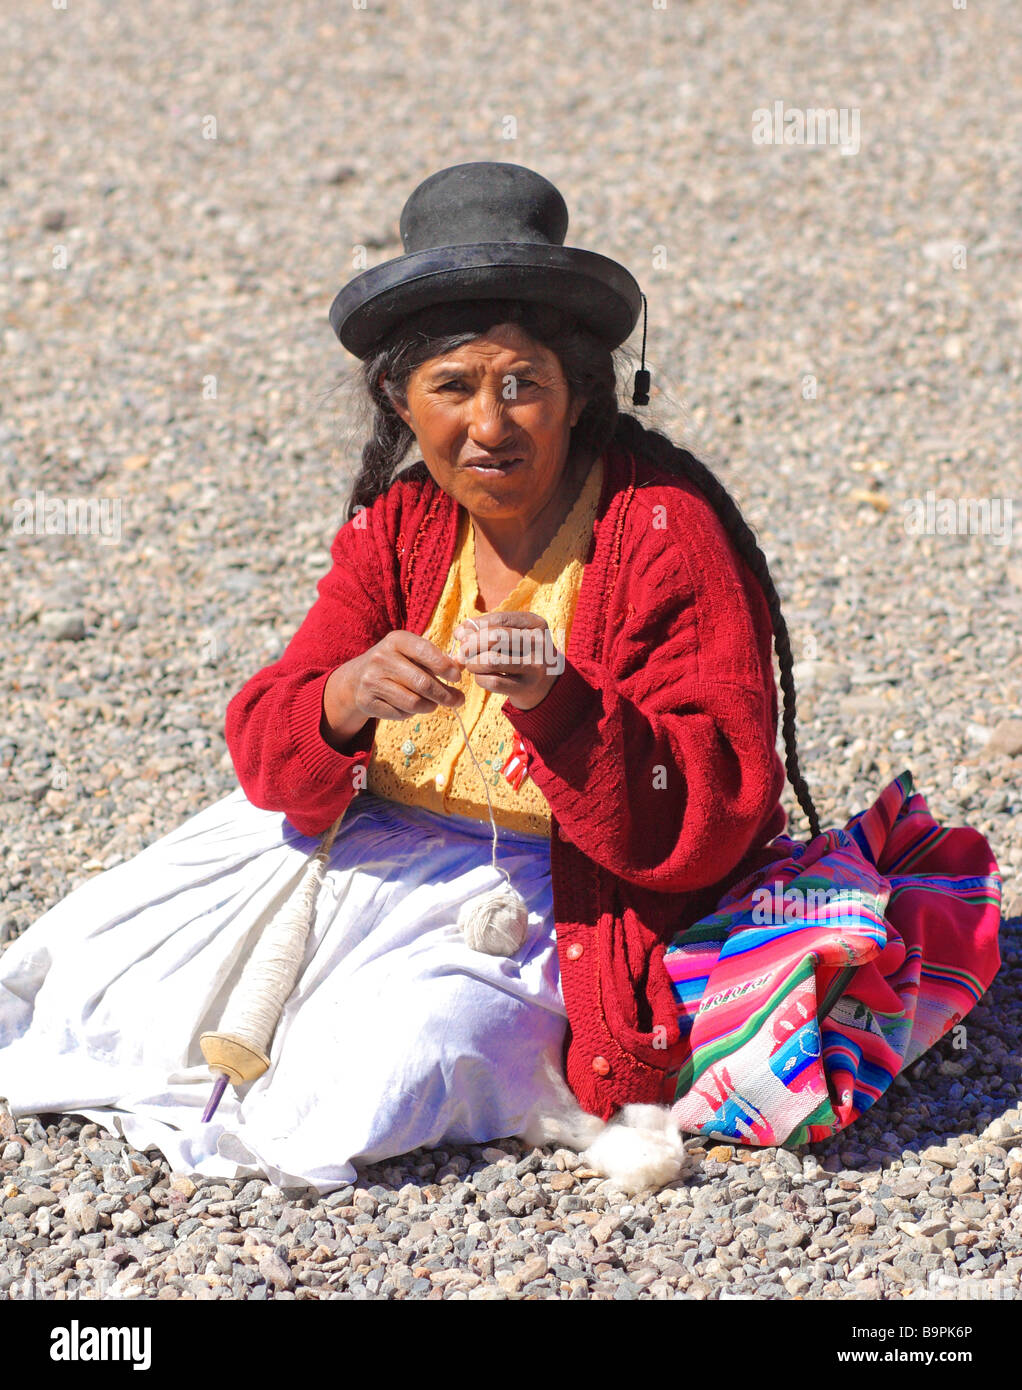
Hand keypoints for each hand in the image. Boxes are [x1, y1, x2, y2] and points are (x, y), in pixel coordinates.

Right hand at [323, 632, 464, 744]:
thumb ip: (436, 658)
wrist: (357, 679)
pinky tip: (411, 707)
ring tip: (435, 703)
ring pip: (413, 702)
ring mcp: (371, 680)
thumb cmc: (396, 664)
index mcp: (396, 640)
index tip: (457, 677)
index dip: (445, 666)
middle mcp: (381, 658)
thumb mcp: (411, 653)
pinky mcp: (367, 701)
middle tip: (458, 700)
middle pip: (422, 683)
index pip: (425, 651)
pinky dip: (411, 713)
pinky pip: (400, 713)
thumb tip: (460, 667)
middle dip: (445, 694)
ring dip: (430, 706)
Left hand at [452, 612, 562, 710]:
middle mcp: (539, 644)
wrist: (543, 684)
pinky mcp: (526, 687)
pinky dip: (480, 679)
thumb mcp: (511, 635)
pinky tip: (480, 677)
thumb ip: (485, 629)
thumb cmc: (519, 653)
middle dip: (471, 644)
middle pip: (495, 638)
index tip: (460, 634)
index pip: (499, 619)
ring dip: (473, 663)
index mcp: (535, 624)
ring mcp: (534, 667)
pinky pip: (493, 681)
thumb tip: (460, 633)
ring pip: (492, 661)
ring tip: (470, 664)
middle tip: (463, 651)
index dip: (474, 625)